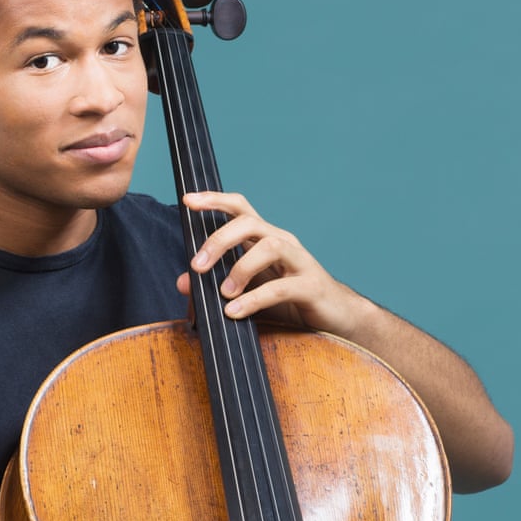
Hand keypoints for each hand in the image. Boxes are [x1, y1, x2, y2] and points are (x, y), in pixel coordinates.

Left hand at [178, 191, 364, 335]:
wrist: (337, 320)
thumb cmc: (291, 304)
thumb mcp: (247, 294)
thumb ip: (214, 287)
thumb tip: (183, 283)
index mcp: (266, 239)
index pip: (240, 209)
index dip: (214, 200)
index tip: (187, 201)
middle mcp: (283, 243)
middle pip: (250, 222)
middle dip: (219, 240)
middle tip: (198, 266)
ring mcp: (300, 262)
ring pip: (269, 246)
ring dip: (240, 268)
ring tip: (223, 293)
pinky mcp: (312, 286)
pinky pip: (281, 287)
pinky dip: (254, 299)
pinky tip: (236, 311)